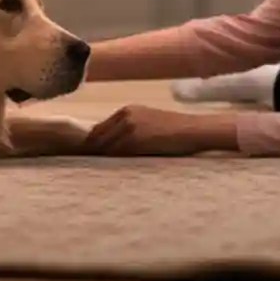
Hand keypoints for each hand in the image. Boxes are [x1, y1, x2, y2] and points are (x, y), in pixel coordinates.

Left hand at [82, 105, 234, 155]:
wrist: (192, 129)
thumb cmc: (174, 129)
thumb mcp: (147, 120)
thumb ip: (128, 128)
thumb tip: (110, 145)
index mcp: (127, 110)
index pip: (99, 128)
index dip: (92, 143)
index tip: (87, 155)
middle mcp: (125, 116)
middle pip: (98, 137)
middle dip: (92, 151)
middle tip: (87, 164)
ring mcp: (129, 127)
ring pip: (106, 146)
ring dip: (100, 158)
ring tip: (94, 170)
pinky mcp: (136, 139)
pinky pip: (117, 153)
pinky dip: (112, 161)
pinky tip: (109, 170)